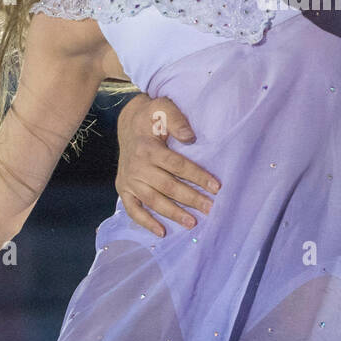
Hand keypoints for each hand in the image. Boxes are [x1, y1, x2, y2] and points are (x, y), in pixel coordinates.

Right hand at [115, 93, 220, 237]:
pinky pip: (133, 209)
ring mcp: (129, 180)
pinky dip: (146, 222)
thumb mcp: (163, 109)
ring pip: (153, 200)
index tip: (216, 187)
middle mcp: (137, 167)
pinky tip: (162, 232)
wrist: (128, 123)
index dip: (197, 176)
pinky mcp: (124, 189)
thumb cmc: (152, 117)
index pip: (177, 165)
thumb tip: (190, 138)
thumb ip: (177, 121)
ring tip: (192, 223)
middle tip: (210, 209)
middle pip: (167, 186)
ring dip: (173, 213)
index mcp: (148, 148)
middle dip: (190, 199)